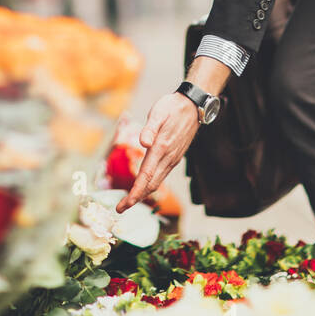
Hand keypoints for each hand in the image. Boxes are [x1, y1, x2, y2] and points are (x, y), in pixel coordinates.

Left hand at [116, 91, 198, 211]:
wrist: (194, 106)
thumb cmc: (172, 107)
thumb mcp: (158, 112)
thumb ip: (150, 128)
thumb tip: (143, 143)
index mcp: (161, 148)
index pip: (146, 176)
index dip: (135, 192)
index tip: (125, 204)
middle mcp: (168, 157)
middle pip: (151, 184)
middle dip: (135, 198)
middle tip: (120, 209)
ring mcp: (173, 158)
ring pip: (157, 181)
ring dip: (143, 193)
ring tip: (128, 202)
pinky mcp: (175, 157)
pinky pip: (161, 175)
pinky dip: (150, 184)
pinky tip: (143, 186)